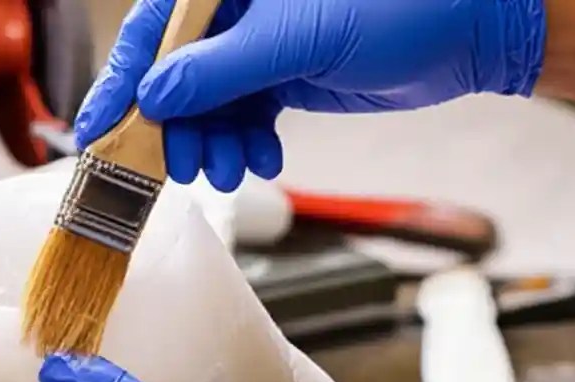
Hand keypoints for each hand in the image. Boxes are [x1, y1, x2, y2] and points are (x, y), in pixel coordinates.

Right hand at [76, 0, 547, 189]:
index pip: (152, 29)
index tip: (98, 131)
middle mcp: (235, 7)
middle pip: (172, 74)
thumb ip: (218, 71)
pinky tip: (264, 159)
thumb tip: (153, 99)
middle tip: (179, 166)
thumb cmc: (403, 3)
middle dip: (174, 128)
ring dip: (212, 144)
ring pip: (206, 103)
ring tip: (230, 171)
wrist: (476, 26)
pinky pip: (242, 115)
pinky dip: (246, 144)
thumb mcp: (298, 37)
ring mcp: (258, 41)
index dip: (120, 83)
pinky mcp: (282, 72)